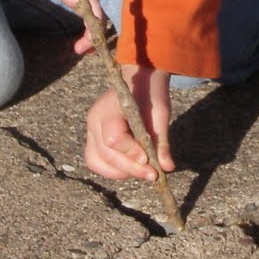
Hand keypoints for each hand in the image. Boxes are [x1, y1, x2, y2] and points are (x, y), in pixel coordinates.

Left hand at [28, 0, 103, 52]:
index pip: (95, 12)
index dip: (93, 28)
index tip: (83, 42)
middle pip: (100, 20)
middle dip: (95, 37)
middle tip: (80, 50)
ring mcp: (90, 0)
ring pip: (98, 20)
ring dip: (94, 36)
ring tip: (83, 50)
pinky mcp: (86, 2)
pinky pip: (93, 18)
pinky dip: (91, 31)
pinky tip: (83, 42)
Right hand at [84, 65, 173, 180]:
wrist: (139, 82)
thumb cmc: (150, 95)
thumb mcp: (160, 114)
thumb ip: (161, 142)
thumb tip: (167, 168)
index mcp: (108, 108)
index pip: (113, 138)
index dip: (131, 152)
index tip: (149, 161)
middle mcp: (94, 121)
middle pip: (106, 154)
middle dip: (131, 169)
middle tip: (153, 175)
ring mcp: (90, 131)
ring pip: (96, 161)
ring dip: (120, 172)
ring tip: (141, 170)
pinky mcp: (93, 140)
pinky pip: (96, 161)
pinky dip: (112, 169)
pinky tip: (131, 168)